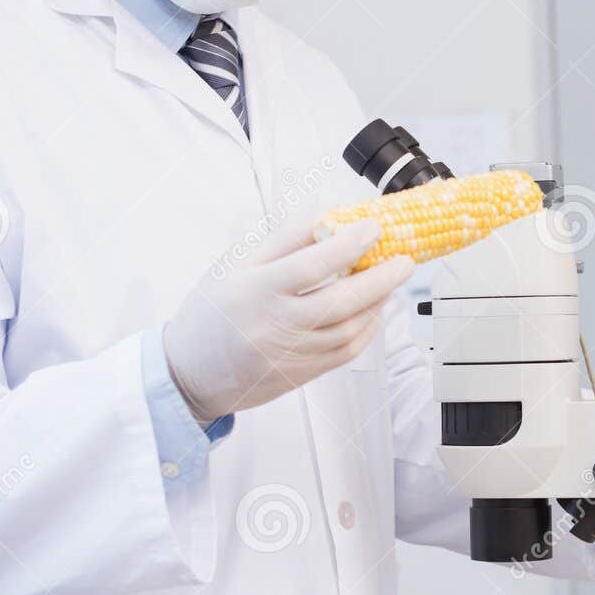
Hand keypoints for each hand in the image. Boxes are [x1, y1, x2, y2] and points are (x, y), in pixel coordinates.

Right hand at [163, 217, 412, 422]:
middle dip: (381, 278)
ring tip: (391, 281)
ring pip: (350, 329)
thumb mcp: (235, 266)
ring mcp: (291, 355)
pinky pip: (346, 352)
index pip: (311, 265)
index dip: (349, 244)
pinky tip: (374, 311)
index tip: (374, 228)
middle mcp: (275, 326)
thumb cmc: (210, 314)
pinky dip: (367, 329)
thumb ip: (283, 241)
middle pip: (342, 302)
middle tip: (404, 260)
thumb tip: (328, 218)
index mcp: (255, 291)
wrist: (189, 374)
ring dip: (378, 303)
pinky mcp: (301, 376)